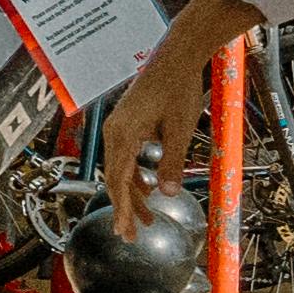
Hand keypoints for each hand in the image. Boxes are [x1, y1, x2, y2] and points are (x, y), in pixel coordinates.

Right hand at [96, 0, 263, 225]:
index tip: (125, 231)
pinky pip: (124, 157)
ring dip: (132, 194)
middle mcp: (114, 132)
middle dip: (125, 208)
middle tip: (133, 235)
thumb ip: (171, 162)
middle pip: (115, 179)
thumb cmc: (178, 88)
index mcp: (123, 135)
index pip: (118, 181)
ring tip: (147, 218)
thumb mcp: (179, 129)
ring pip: (120, 169)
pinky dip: (133, 175)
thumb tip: (167, 193)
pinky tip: (147, 188)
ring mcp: (118, 127)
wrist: (175, 56)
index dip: (122, 209)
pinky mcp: (126, 123)